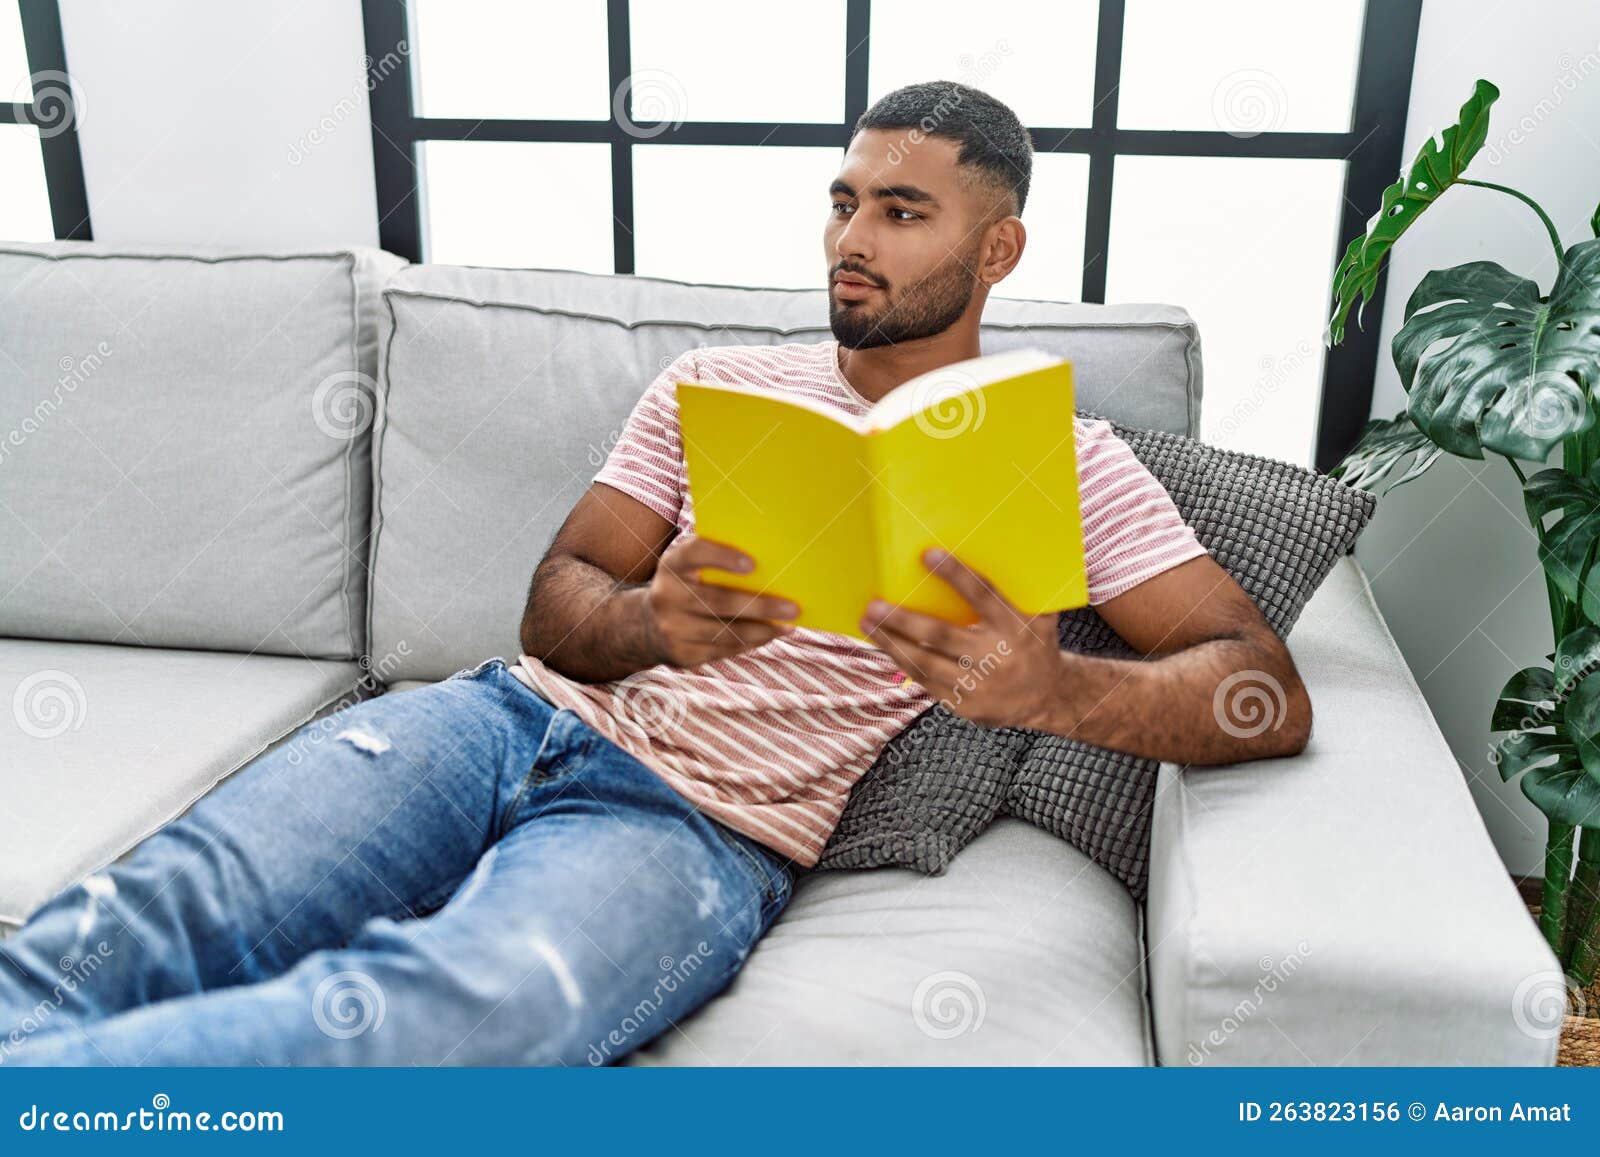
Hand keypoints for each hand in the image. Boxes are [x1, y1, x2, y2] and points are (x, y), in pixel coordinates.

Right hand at [644, 534, 800, 667]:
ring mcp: (672, 628)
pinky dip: (751, 643)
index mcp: (672, 564)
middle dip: (761, 606)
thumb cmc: (687, 585)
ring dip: (763, 630)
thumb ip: (718, 559)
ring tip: (788, 626)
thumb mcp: (690, 566)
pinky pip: (724, 650)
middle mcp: (666, 596)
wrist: (648, 625)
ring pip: (727, 632)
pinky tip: (769, 635)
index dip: (722, 557)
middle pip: (720, 602)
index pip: (695, 553)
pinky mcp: (682, 655)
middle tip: (793, 608)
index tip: (753, 564)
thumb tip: (772, 564)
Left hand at [858, 548, 1061, 728]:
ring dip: (892, 643)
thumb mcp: (1040, 615)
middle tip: (875, 604)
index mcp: (1017, 626)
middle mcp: (997, 656)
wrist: (1047, 697)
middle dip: (904, 620)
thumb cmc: (1034, 643)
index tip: (927, 555)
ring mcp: (979, 684)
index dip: (956, 575)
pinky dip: (903, 662)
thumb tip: (1004, 541)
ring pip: (926, 663)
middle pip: (942, 636)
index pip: (983, 595)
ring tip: (867, 623)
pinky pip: (926, 682)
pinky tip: (885, 646)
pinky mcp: (964, 705)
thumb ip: (1021, 587)